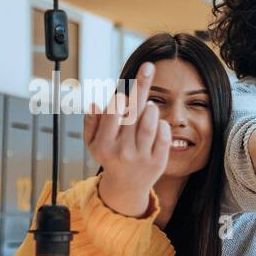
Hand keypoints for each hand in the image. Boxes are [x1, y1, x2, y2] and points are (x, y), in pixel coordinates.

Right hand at [86, 61, 170, 217]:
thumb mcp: (92, 144)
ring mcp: (141, 158)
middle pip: (132, 114)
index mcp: (104, 144)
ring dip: (151, 109)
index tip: (127, 84)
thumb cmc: (109, 157)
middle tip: (148, 68)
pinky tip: (157, 121)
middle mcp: (121, 151)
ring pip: (149, 125)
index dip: (121, 96)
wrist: (126, 188)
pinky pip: (163, 137)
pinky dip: (162, 125)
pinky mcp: (157, 163)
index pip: (112, 114)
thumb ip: (91, 123)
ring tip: (149, 105)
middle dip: (140, 88)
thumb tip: (95, 103)